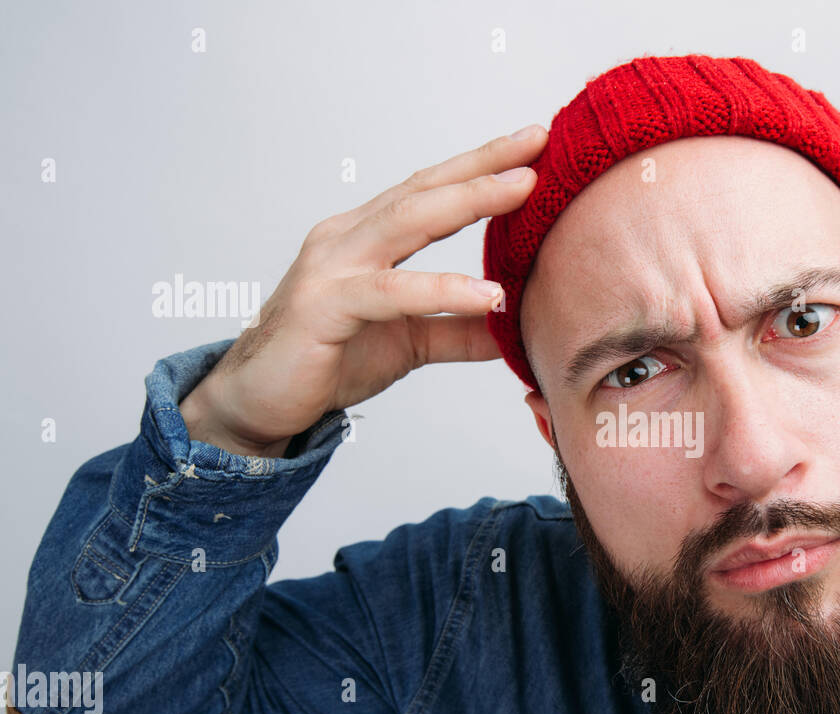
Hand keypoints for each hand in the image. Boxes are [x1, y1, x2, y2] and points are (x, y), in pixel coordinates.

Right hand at [178, 124, 546, 457]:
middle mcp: (347, 239)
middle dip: (483, 165)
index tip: (535, 144)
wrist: (260, 401)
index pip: (431, 190)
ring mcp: (331, 268)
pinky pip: (389, 292)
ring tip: (523, 189)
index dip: (481, 164)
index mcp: (366, 238)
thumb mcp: (411, 342)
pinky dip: (441, 289)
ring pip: (406, 223)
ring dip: (469, 201)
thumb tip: (516, 328)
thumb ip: (459, 330)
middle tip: (538, 144)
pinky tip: (485, 294)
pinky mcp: (322, 308)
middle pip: (423, 190)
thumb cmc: (326, 360)